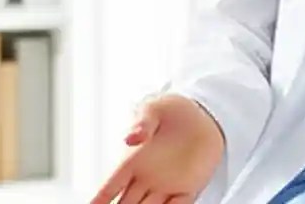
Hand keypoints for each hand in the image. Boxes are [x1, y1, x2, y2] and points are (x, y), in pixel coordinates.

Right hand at [90, 94, 225, 203]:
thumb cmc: (173, 109)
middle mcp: (146, 177)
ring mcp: (167, 185)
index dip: (100, 199)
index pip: (111, 185)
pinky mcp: (189, 189)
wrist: (205, 116)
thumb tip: (129, 139)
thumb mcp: (154, 109)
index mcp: (133, 160)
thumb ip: (142, 122)